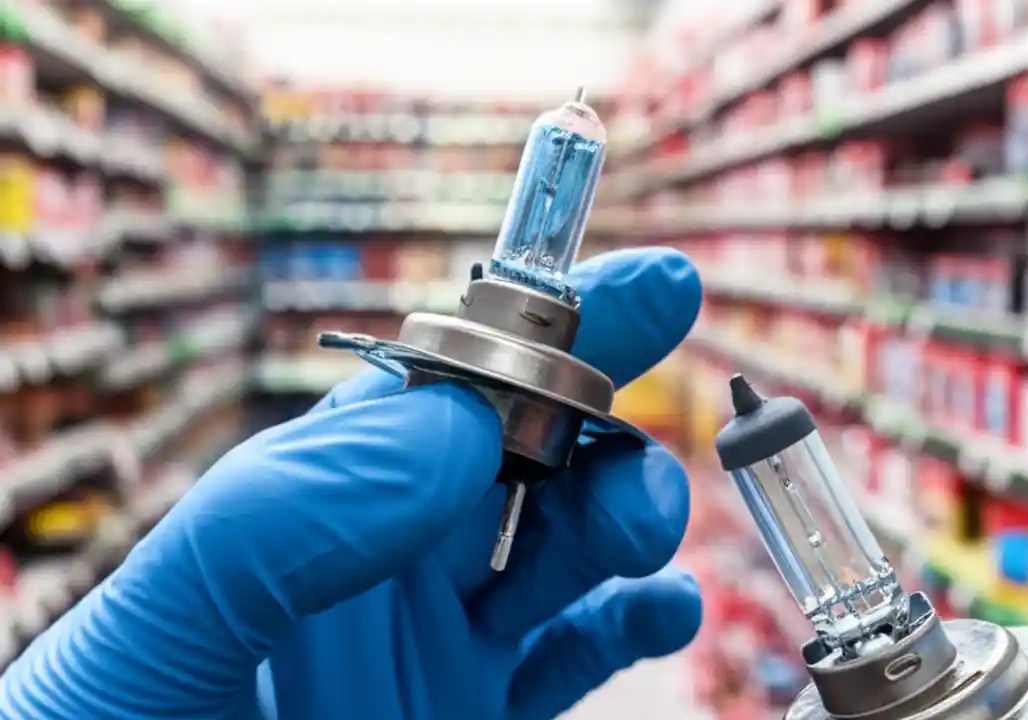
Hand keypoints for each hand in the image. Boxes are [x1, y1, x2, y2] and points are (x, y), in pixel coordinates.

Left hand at [0, 247, 703, 719]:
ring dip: (630, 520)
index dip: (543, 330)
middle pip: (527, 458)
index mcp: (312, 507)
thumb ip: (284, 519)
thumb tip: (455, 422)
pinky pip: (577, 659)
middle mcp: (384, 564)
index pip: (441, 386)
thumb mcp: (160, 628)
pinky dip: (635, 624)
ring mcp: (437, 649)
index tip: (642, 286)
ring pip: (569, 551)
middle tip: (641, 463)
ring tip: (647, 534)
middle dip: (604, 426)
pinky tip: (666, 609)